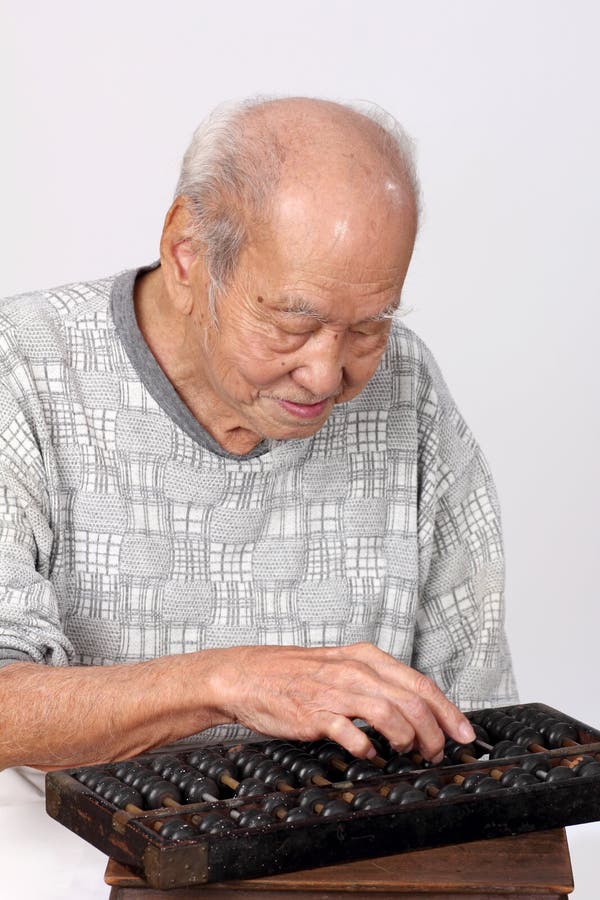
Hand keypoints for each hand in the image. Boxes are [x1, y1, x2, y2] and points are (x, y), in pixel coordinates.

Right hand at [209, 642, 474, 762]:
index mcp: (365, 657)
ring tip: (408, 754)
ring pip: (390, 715)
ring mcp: (335, 692)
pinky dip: (368, 749)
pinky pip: (352, 734)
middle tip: (438, 752)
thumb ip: (374, 682)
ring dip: (407, 740)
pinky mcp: (315, 714)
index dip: (448, 711)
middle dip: (435, 732)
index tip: (464, 733)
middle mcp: (355, 670)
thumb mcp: (340, 666)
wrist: (247, 676)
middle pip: (412, 700)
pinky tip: (369, 755)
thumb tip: (412, 708)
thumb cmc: (294, 674)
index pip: (419, 682)